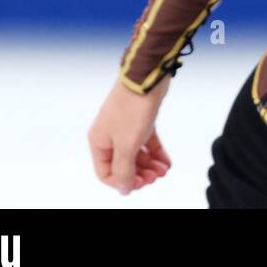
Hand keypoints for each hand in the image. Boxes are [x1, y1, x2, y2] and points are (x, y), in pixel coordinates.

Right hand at [87, 75, 172, 195]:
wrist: (147, 78)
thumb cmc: (132, 109)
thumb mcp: (127, 145)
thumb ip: (124, 169)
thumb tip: (123, 189)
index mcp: (99, 142)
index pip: (106, 172)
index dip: (123, 181)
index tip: (140, 183)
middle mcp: (110, 135)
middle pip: (123, 164)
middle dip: (139, 173)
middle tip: (154, 177)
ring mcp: (125, 127)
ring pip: (136, 153)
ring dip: (150, 165)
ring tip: (163, 170)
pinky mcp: (141, 120)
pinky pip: (147, 142)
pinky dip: (156, 153)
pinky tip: (166, 162)